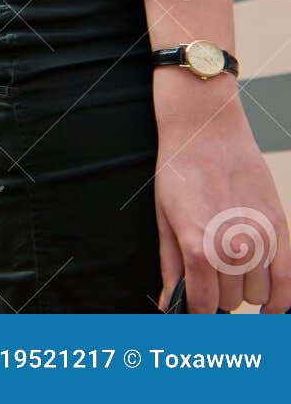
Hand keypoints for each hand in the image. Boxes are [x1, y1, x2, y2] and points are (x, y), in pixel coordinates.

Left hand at [153, 72, 290, 311]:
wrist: (206, 130)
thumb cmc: (178, 172)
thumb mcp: (163, 218)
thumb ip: (171, 265)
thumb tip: (169, 304)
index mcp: (197, 245)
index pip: (204, 304)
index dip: (198, 312)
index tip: (195, 312)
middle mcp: (232, 247)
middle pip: (232, 301)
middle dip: (219, 298)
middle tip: (211, 285)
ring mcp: (260, 238)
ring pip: (260, 294)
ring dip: (247, 293)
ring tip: (233, 278)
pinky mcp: (280, 226)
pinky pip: (289, 278)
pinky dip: (282, 298)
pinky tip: (272, 306)